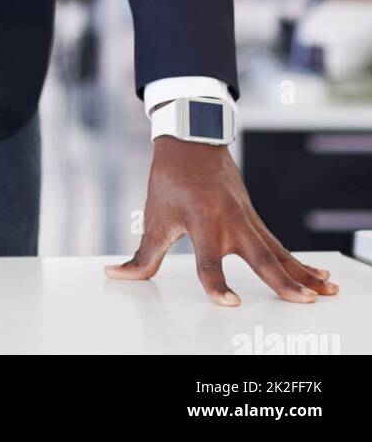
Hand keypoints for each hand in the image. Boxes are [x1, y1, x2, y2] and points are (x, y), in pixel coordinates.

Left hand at [105, 136, 340, 305]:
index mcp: (202, 220)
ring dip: (302, 273)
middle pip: (260, 256)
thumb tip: (116, 275)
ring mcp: (247, 219)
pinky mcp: (254, 219)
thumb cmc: (170, 178)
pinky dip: (298, 261)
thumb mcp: (154, 216)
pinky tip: (317, 276)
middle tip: (302, 300)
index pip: (209, 260)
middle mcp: (230, 220)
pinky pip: (279, 245)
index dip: (216, 283)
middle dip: (282, 281)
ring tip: (325, 292)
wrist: (192, 139)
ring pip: (278, 251)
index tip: (229, 303)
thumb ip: (142, 255)